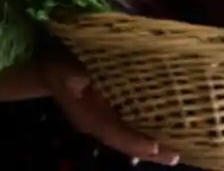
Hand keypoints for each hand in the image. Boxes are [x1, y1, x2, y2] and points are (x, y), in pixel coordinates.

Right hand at [38, 51, 180, 165]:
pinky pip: (128, 128)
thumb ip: (72, 75)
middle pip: (125, 142)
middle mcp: (96, 123)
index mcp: (87, 115)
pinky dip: (145, 133)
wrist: (49, 68)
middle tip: (174, 158)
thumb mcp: (64, 68)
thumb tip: (81, 77)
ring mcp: (102, 121)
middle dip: (149, 151)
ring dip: (150, 146)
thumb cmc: (60, 66)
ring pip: (128, 138)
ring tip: (174, 152)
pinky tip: (162, 133)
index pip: (112, 132)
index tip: (154, 147)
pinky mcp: (108, 115)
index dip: (132, 140)